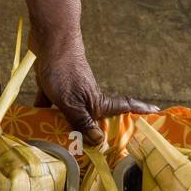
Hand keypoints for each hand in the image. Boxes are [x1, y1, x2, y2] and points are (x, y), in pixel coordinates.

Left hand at [32, 34, 156, 145]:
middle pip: (92, 119)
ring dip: (63, 128)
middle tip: (94, 151)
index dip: (139, 110)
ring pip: (68, 115)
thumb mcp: (72, 103)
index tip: (156, 111)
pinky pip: (48, 105)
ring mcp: (69, 92)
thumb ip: (82, 122)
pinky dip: (41, 113)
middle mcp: (86, 98)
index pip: (122, 107)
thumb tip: (98, 142)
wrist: (50, 39)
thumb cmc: (64, 71)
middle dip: (92, 134)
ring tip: (58, 145)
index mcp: (96, 102)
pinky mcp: (52, 86)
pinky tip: (34, 124)